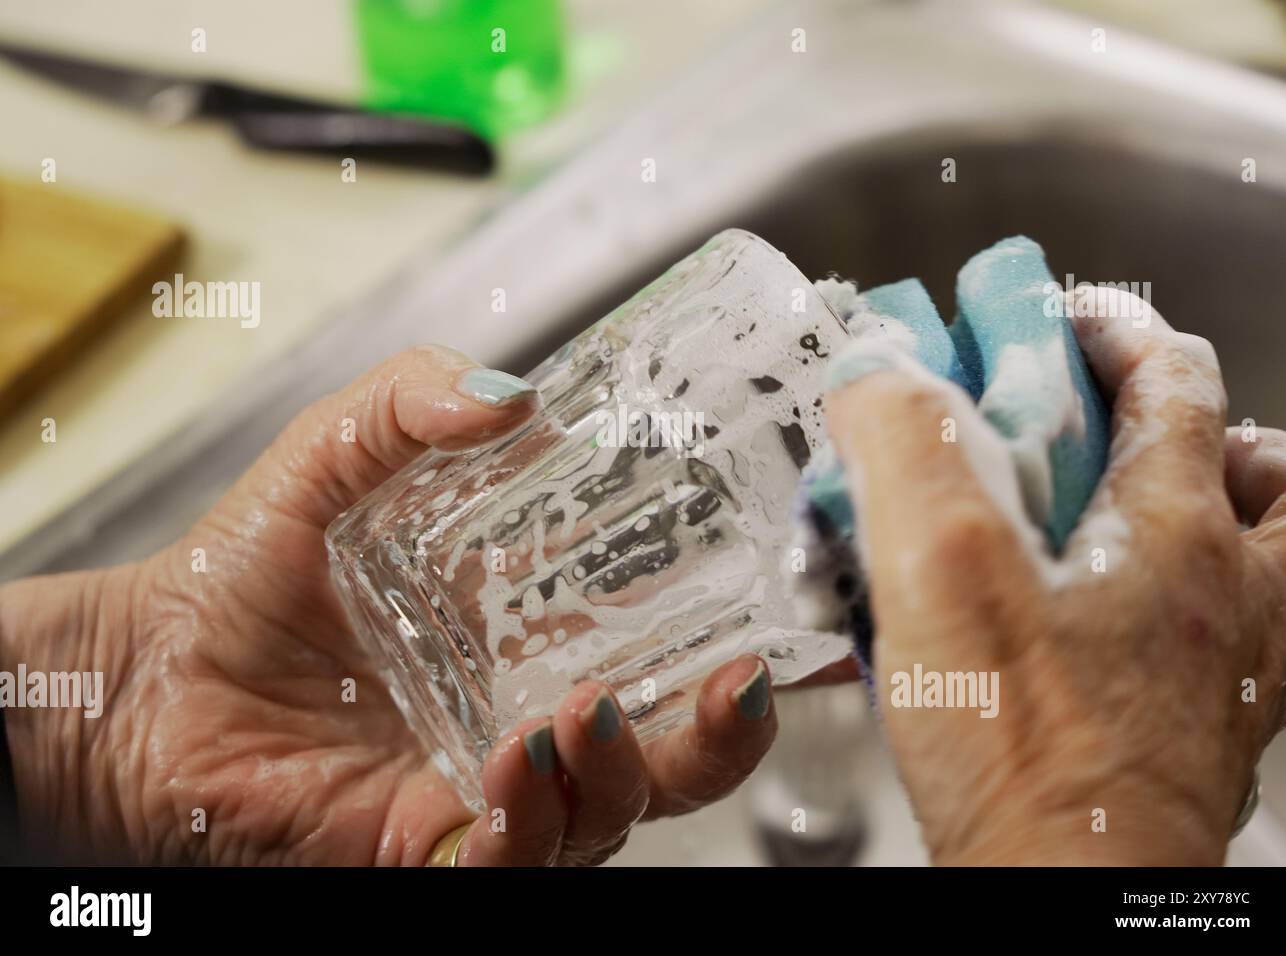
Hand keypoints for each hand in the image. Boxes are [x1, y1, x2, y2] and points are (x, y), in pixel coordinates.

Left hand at [0, 345, 776, 865]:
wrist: (147, 669)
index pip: (664, 659)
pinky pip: (509, 861)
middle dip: (723, 740)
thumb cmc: (248, 571)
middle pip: (665, 758)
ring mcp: (481, 793)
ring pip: (603, 818)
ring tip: (575, 716)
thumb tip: (511, 393)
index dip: (737, 656)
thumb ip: (414, 402)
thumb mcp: (335, 455)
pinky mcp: (422, 849)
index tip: (790, 633)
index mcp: (531, 641)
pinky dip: (528, 824)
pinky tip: (513, 767)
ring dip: (616, 774)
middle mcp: (524, 723)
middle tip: (742, 690)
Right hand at [825, 285, 1285, 864]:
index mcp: (1177, 532)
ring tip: (1152, 509)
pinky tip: (1125, 625)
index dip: (1111, 329)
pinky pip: (1244, 648)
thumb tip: (882, 371)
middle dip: (1208, 425)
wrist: (1063, 887)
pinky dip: (1207, 611)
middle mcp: (1232, 595)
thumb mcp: (939, 565)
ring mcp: (1233, 670)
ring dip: (1231, 512)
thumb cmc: (1025, 750)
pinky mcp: (1204, 735)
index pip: (1174, 381)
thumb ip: (907, 446)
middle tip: (1138, 424)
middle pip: (1275, 474)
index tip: (1055, 317)